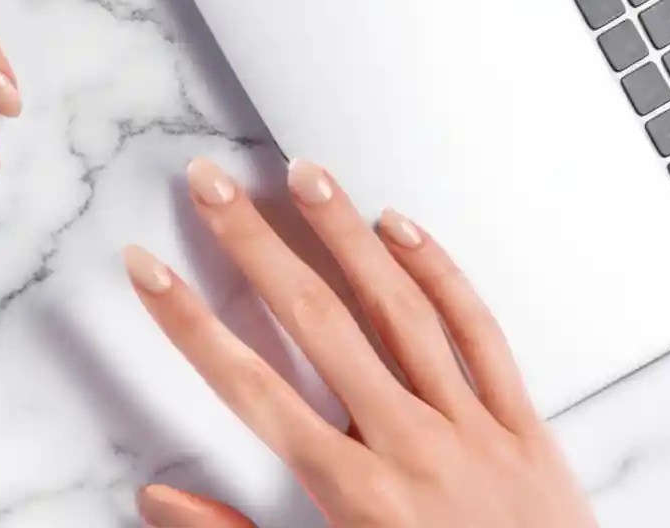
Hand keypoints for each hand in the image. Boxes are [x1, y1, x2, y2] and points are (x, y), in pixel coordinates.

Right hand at [123, 158, 596, 526]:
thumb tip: (160, 497)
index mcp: (349, 493)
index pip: (247, 386)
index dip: (188, 323)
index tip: (148, 270)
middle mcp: (406, 445)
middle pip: (315, 322)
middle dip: (253, 244)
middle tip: (212, 184)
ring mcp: (469, 427)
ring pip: (398, 309)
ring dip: (343, 233)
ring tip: (304, 173)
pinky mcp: (521, 425)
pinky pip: (479, 334)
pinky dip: (441, 273)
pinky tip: (400, 225)